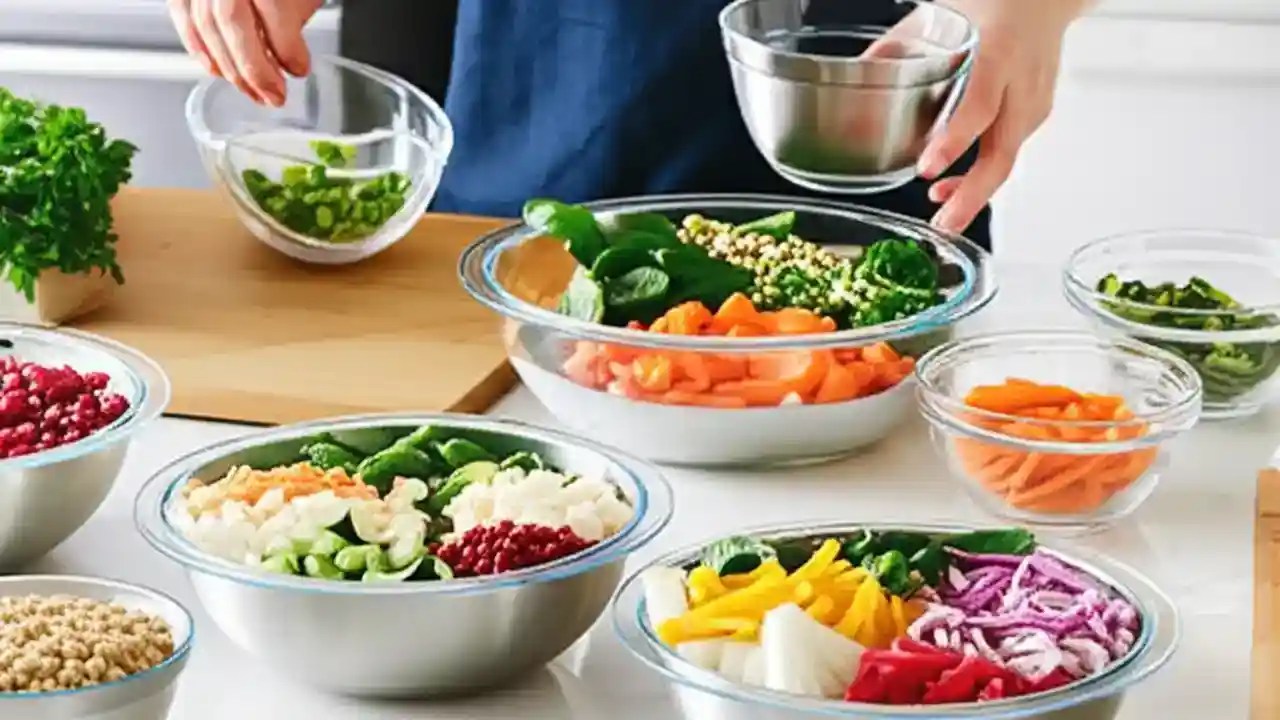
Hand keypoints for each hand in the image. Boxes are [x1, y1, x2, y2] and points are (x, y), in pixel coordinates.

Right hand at [168, 0, 323, 105]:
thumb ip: (294, 18)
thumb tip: (286, 62)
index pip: (273, 7)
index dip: (286, 46)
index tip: (299, 70)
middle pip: (231, 17)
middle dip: (254, 67)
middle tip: (274, 96)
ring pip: (205, 21)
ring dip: (229, 66)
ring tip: (252, 91)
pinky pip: (182, 13)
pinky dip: (197, 46)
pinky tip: (216, 69)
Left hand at [918, 0, 1089, 233]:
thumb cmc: (993, 2)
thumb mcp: (941, 14)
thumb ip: (899, 45)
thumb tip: (857, 75)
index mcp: (999, 53)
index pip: (979, 106)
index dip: (953, 141)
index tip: (926, 168)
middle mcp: (1021, 84)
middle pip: (1002, 150)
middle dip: (971, 194)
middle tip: (943, 222)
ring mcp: (1033, 103)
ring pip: (1006, 159)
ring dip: (973, 193)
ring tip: (942, 218)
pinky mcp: (1034, 116)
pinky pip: (1007, 153)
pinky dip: (980, 175)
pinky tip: (952, 189)